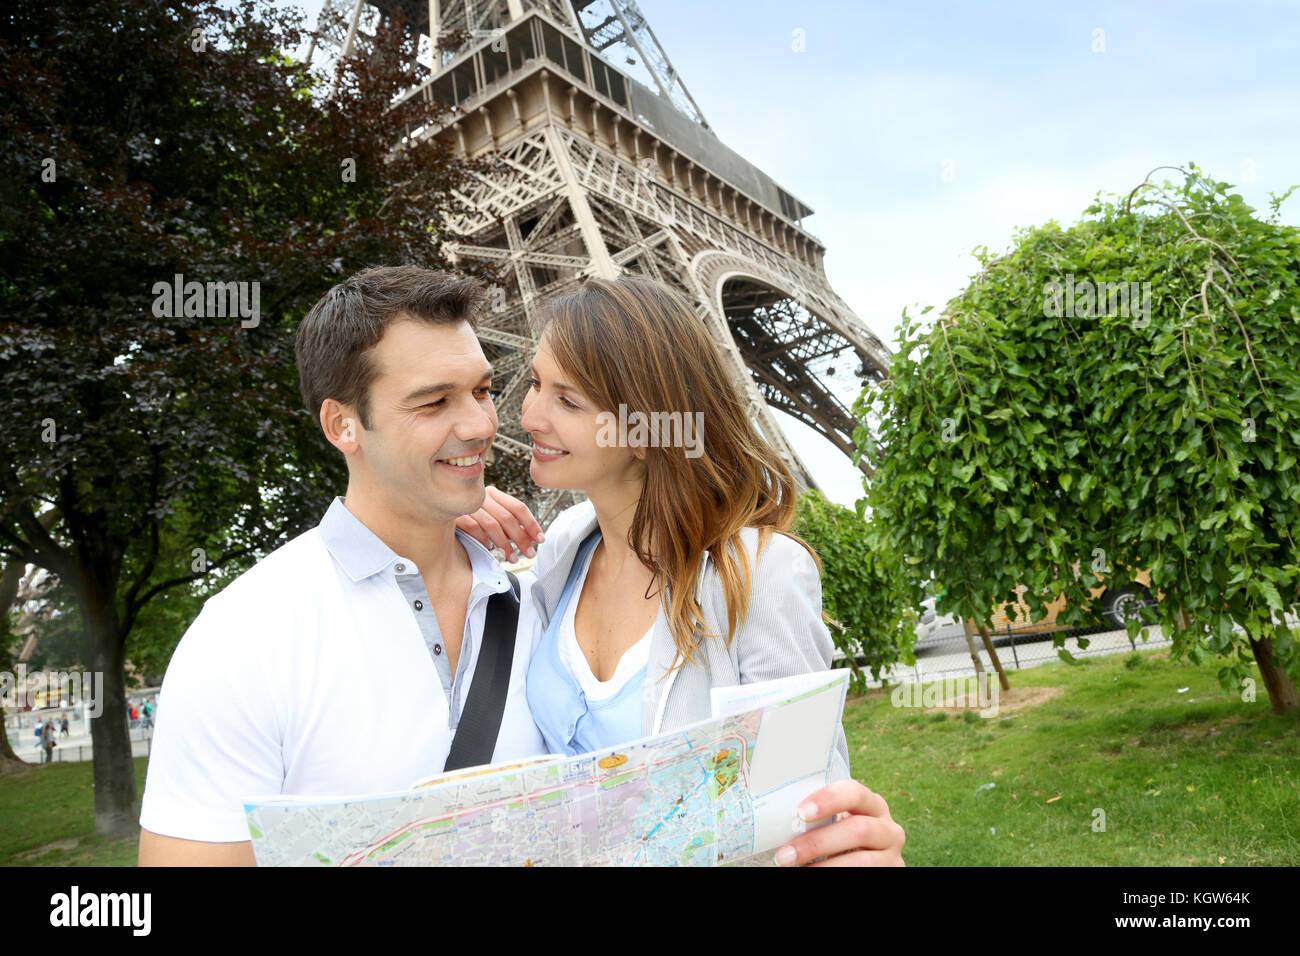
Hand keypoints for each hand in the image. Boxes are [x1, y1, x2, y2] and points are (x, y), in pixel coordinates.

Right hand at [455, 485, 545, 560]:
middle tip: (530, 553)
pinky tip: (489, 547)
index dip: (532, 524)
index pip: (518, 507)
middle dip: (521, 538)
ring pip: (492, 525)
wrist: (439, 507)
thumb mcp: (493, 516)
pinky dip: (483, 539)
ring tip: (512, 558)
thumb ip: (510, 524)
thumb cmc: (472, 515)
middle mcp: (482, 496)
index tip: (540, 539)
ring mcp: (468, 504)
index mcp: (494, 493)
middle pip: (507, 518)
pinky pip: (473, 527)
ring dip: (504, 544)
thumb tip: (531, 538)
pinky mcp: (455, 514)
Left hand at [774, 780, 904, 866]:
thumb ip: (817, 816)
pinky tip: (813, 877)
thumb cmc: (839, 838)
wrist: (864, 862)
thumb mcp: (834, 823)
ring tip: (795, 870)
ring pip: (862, 862)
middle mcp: (889, 828)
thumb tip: (773, 814)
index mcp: (872, 804)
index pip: (855, 792)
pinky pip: (864, 876)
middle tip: (785, 855)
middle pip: (858, 830)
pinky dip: (835, 877)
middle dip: (817, 843)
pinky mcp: (893, 875)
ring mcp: (892, 856)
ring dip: (824, 868)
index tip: (800, 812)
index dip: (829, 800)